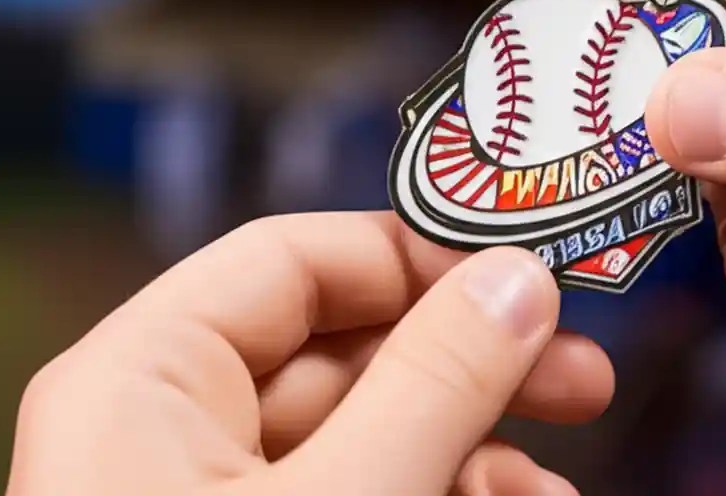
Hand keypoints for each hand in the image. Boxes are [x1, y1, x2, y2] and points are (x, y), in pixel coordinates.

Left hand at [7, 213, 611, 494]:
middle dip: (472, 363)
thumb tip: (517, 281)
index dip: (417, 254)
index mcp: (146, 382)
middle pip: (348, 350)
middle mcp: (171, 434)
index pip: (293, 261)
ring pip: (373, 434)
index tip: (527, 273)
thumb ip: (437, 381)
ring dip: (478, 452)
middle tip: (580, 371)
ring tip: (558, 487)